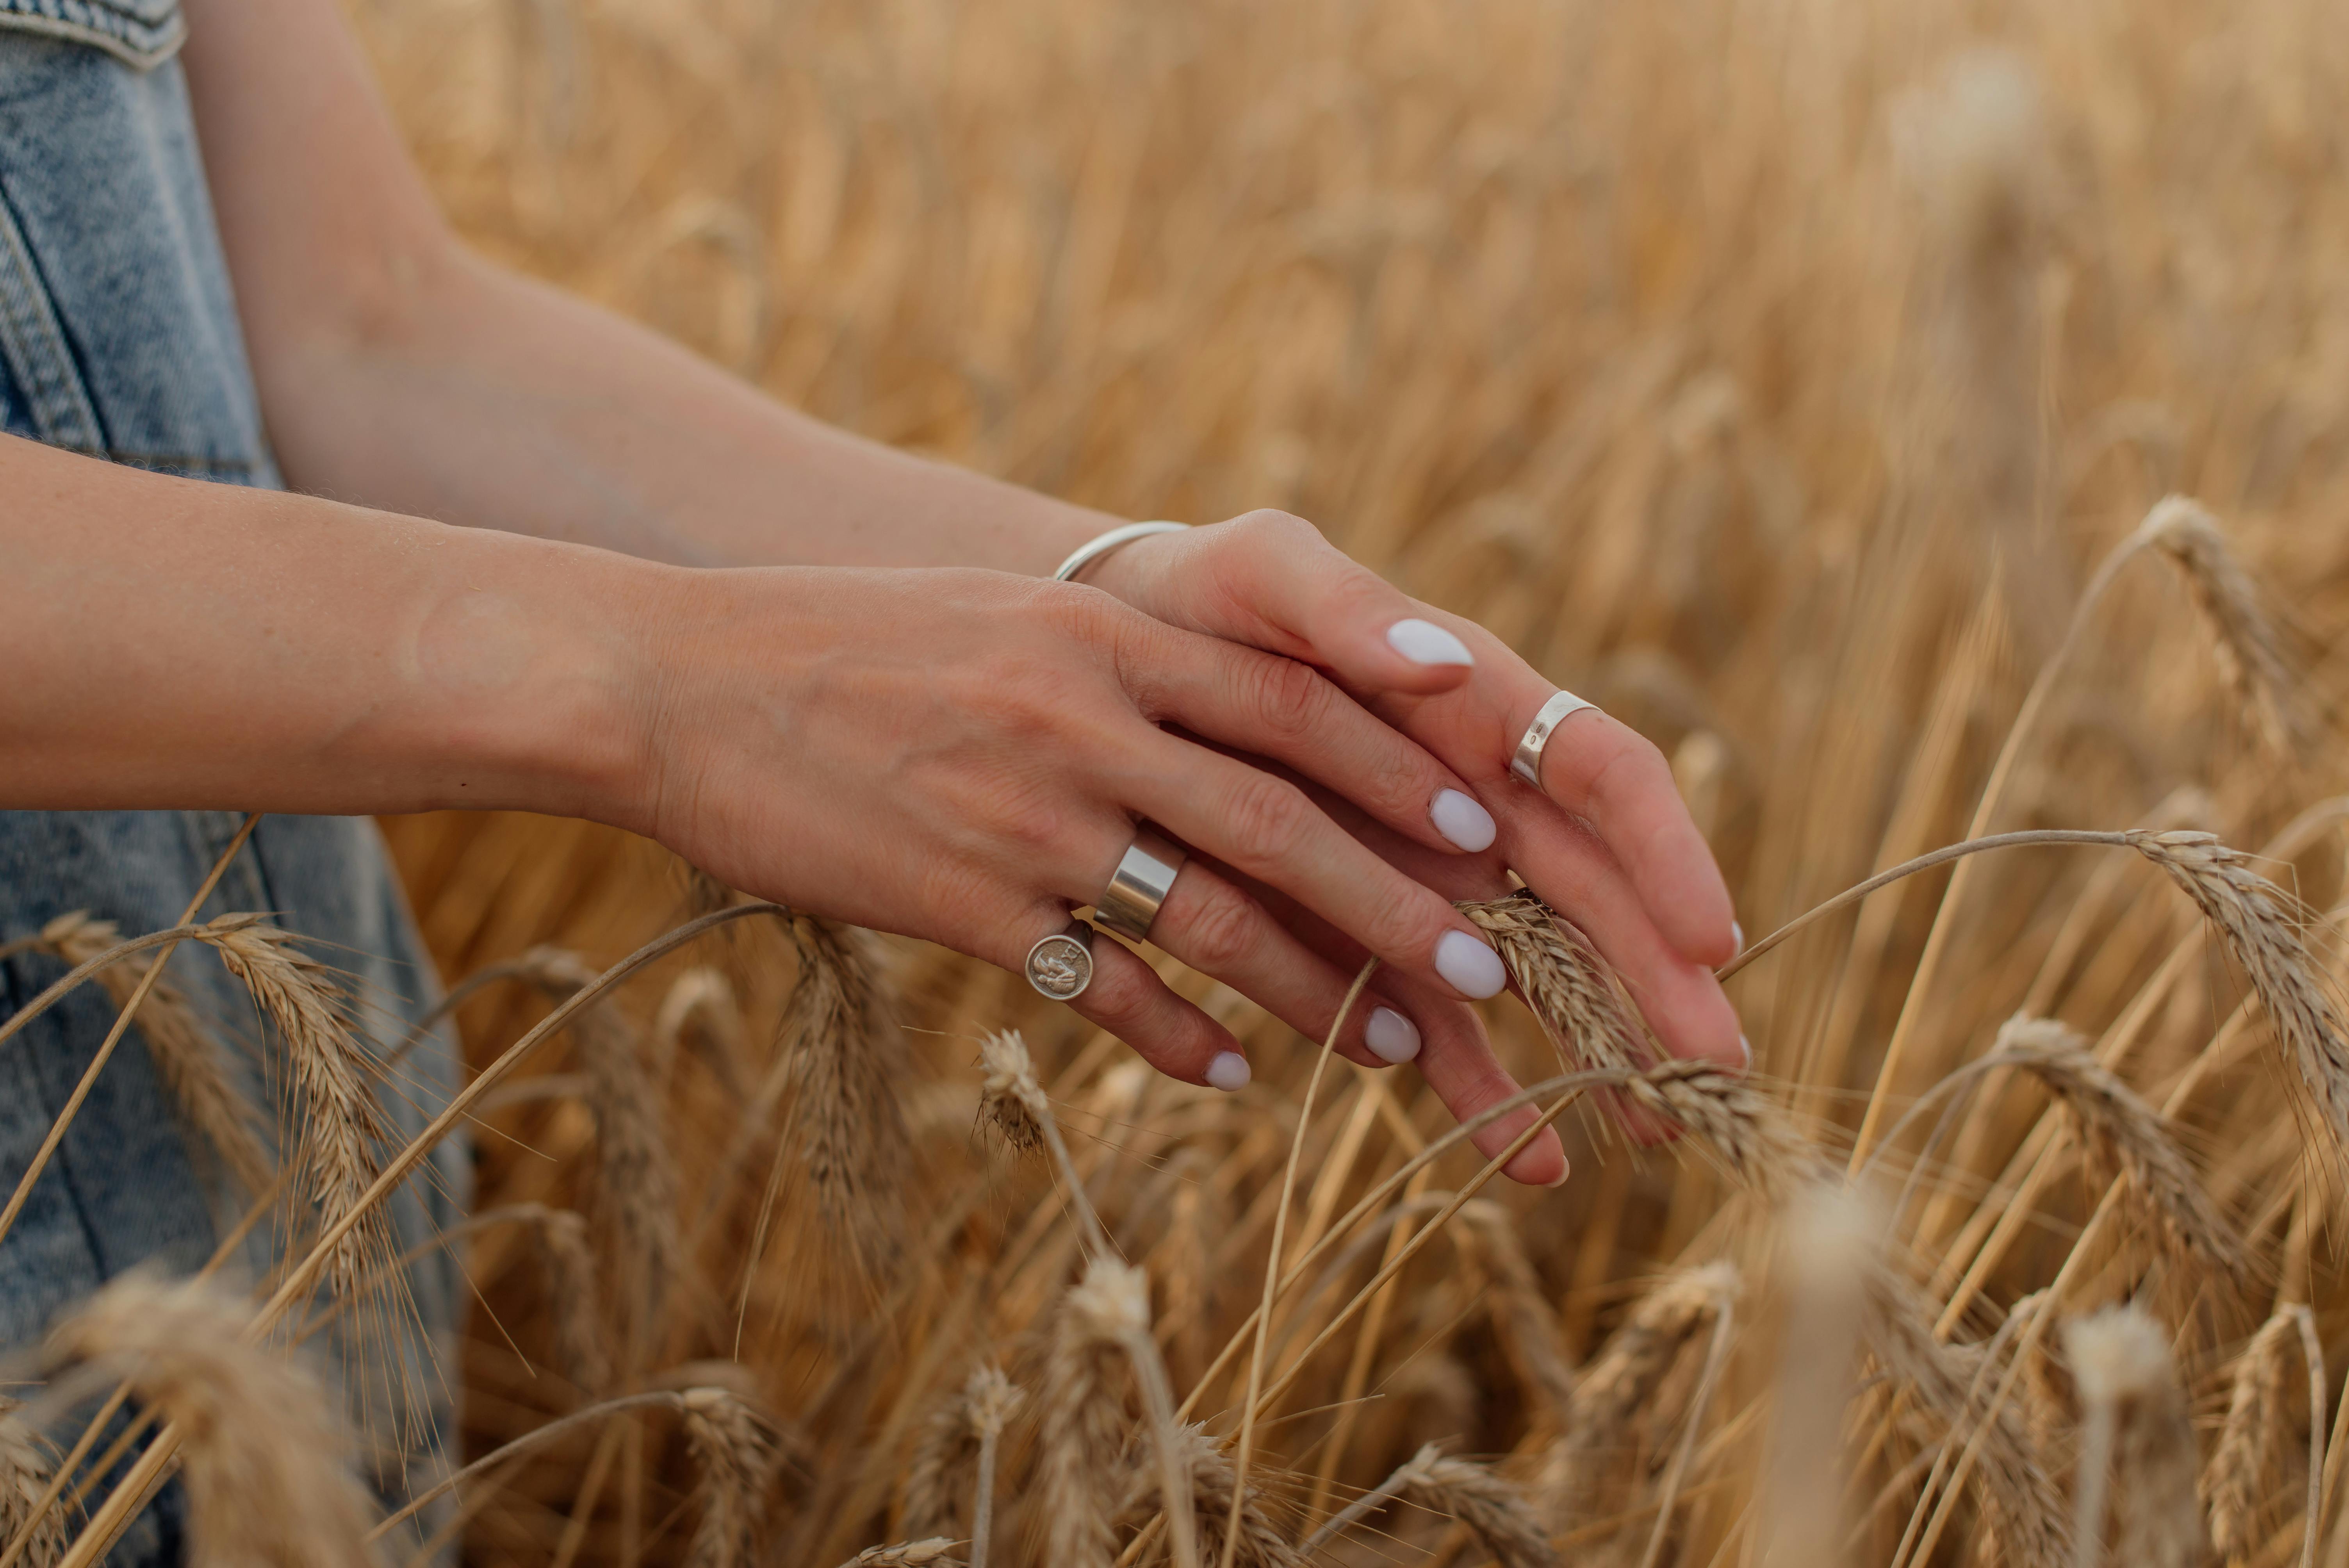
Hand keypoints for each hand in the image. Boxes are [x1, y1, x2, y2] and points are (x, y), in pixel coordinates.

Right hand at [619, 562, 1573, 1176]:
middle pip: (1283, 818)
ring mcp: (1021, 813)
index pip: (1292, 703)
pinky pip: (1098, 982)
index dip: (1397, 770)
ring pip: (1210, 912)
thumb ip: (1113, 660)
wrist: (672, 678)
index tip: (1475, 831)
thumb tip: (1220, 714)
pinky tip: (1228, 1075)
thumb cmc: (838, 645)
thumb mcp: (1001, 620)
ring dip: (1315, 985)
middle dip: (1394, 898)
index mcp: (1101, 638)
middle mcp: (1080, 718)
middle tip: (1482, 963)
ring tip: (1395, 1040)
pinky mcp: (958, 899)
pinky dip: (1175, 1033)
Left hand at [1084, 511, 1747, 1079]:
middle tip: (1712, 1068)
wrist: (1127, 659)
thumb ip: (1344, 612)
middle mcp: (1476, 797)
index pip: (1604, 775)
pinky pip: (1435, 1019)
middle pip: (1593, 894)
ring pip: (1537, 972)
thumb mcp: (1266, 575)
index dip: (1664, 852)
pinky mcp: (1366, 936)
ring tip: (1649, 1132)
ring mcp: (1429, 875)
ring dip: (1594, 1050)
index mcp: (1478, 703)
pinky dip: (1479, 1086)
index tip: (1709, 935)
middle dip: (1657, 979)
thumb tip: (1443, 660)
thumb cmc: (1209, 601)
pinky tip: (1528, 1160)